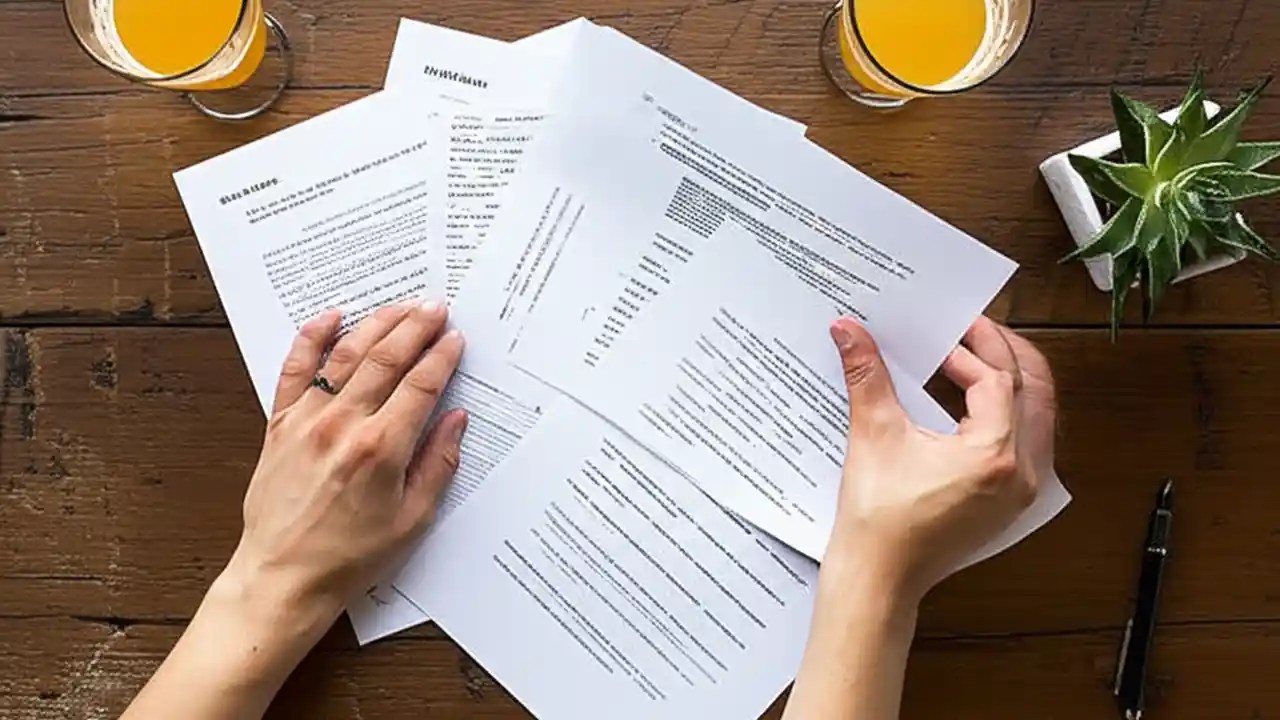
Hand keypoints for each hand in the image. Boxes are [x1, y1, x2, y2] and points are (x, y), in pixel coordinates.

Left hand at [218, 301, 467, 638]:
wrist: (285, 576)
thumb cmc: (350, 557)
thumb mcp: (413, 519)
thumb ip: (438, 463)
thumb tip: (456, 419)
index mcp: (382, 449)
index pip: (421, 385)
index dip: (442, 357)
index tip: (455, 339)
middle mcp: (344, 426)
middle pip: (387, 358)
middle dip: (416, 327)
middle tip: (436, 307)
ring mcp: (307, 421)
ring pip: (348, 354)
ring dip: (378, 324)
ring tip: (401, 306)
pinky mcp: (280, 425)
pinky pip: (297, 370)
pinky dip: (313, 338)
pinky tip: (332, 317)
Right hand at [825, 315, 1053, 603]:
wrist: (878, 577)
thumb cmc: (878, 518)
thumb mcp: (873, 435)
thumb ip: (867, 374)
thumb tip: (848, 329)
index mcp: (994, 454)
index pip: (996, 380)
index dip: (969, 351)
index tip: (941, 334)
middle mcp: (1021, 472)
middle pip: (1034, 391)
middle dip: (1005, 353)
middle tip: (973, 328)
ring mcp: (1021, 491)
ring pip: (1038, 417)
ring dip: (1012, 381)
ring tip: (976, 357)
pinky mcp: (1010, 503)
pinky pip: (1028, 443)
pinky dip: (1009, 413)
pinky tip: (973, 402)